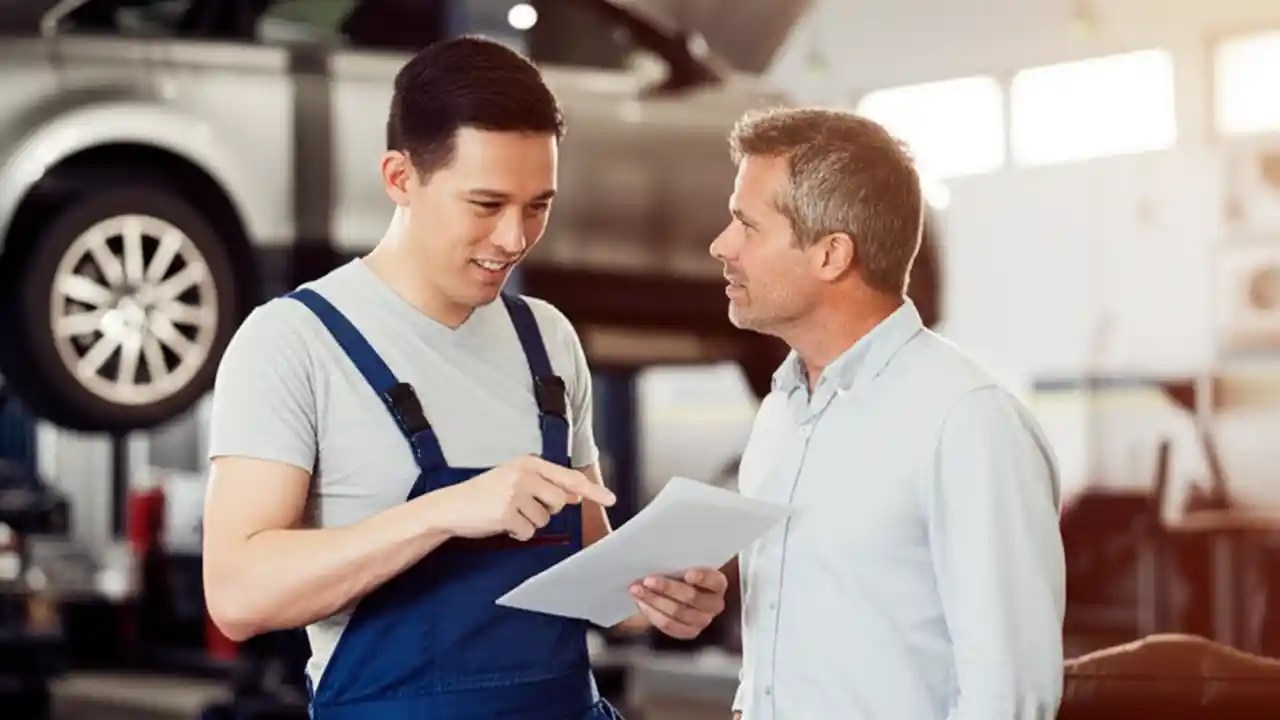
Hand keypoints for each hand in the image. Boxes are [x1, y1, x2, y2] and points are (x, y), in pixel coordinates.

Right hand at [430, 456, 614, 540]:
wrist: (451, 506)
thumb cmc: (485, 494)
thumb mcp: (515, 479)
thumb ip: (545, 484)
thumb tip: (574, 495)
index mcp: (528, 462)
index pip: (568, 476)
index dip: (591, 490)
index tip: (611, 499)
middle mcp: (523, 474)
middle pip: (559, 501)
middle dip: (545, 510)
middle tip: (521, 506)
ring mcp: (514, 493)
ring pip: (544, 519)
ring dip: (529, 522)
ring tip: (507, 513)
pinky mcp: (506, 513)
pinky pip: (528, 532)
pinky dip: (517, 533)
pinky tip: (501, 523)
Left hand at [629, 567, 727, 639]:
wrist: (679, 594)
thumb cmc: (681, 574)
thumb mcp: (684, 565)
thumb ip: (678, 564)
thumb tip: (658, 552)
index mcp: (718, 584)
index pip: (714, 581)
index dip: (702, 578)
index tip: (687, 574)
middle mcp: (714, 605)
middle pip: (691, 597)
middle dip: (666, 588)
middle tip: (647, 580)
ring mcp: (702, 621)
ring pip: (677, 613)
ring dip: (653, 601)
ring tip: (637, 590)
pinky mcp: (689, 633)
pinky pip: (669, 626)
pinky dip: (652, 613)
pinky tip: (641, 603)